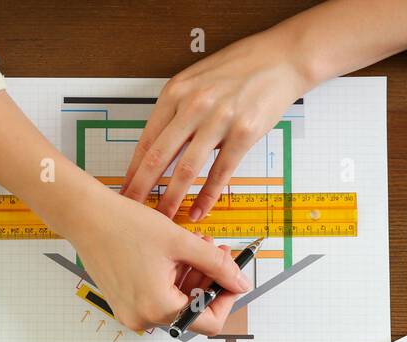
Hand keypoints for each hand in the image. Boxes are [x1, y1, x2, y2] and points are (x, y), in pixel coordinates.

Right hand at [69, 191, 249, 335]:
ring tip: (194, 247)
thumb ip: (217, 265)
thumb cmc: (126, 226)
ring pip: (176, 303)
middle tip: (215, 251)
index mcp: (159, 307)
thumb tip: (240, 283)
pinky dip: (172, 280)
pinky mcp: (124, 304)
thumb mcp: (182, 242)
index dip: (226, 298)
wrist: (86, 218)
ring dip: (191, 278)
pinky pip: (158, 299)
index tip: (231, 276)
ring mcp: (131, 313)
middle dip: (208, 282)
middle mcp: (143, 318)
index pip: (209, 322)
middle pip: (193, 311)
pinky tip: (173, 256)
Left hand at [121, 30, 307, 220]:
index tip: (124, 190)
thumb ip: (176, 110)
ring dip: (172, 199)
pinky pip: (220, 173)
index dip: (132, 170)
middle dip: (141, 190)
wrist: (281, 58)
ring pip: (186, 170)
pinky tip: (199, 211)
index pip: (146, 140)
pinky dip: (207, 197)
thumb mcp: (196, 80)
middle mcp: (193, 105)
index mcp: (176, 92)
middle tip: (132, 211)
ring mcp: (218, 120)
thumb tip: (158, 146)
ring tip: (163, 218)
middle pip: (158, 158)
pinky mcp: (243, 134)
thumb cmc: (238, 68)